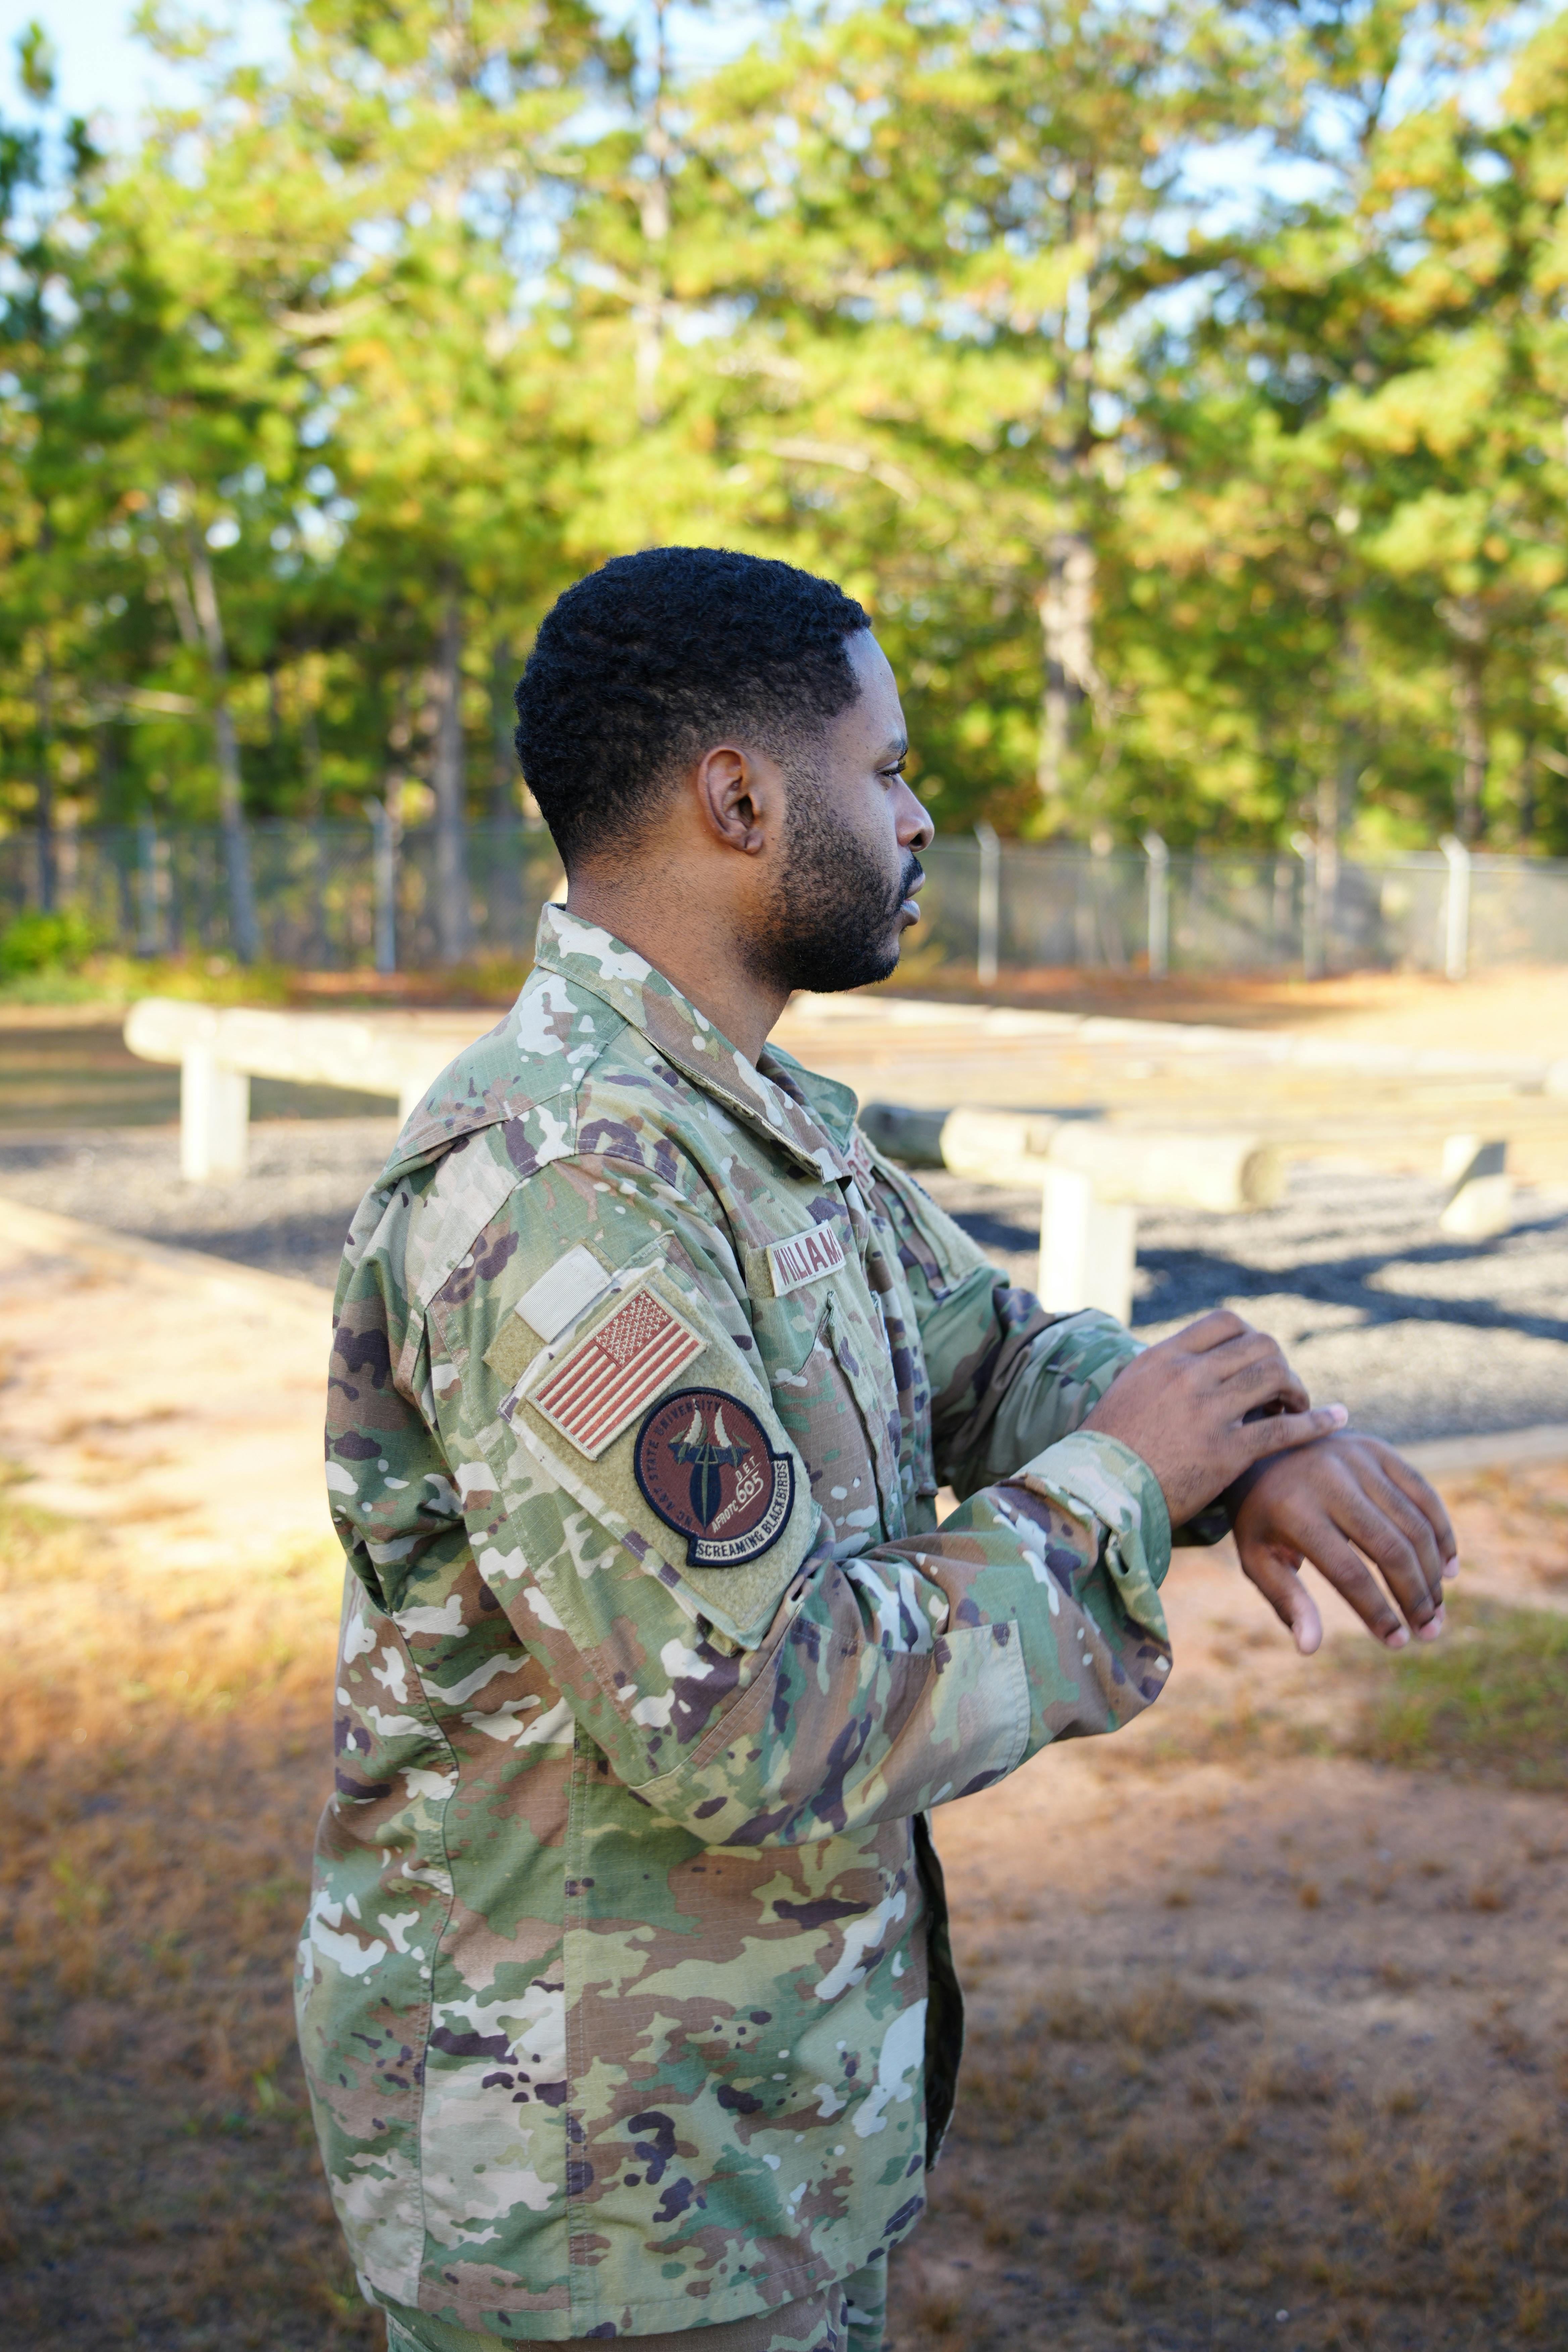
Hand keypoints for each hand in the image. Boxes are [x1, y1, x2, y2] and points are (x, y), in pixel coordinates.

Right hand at [1082, 1309, 1346, 1527]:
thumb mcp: (1128, 1391)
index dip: (1253, 1338)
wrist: (1095, 1492)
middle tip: (1280, 1391)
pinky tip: (1336, 1421)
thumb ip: (1161, 1374)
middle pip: (1260, 1345)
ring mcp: (1207, 1412)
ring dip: (1296, 1390)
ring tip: (1297, 1408)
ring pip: (1274, 1375)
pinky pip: (1283, 1428)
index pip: (1226, 1322)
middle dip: (1280, 1364)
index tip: (1257, 1363)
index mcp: (1164, 1357)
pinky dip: (1316, 1422)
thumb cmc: (1108, 1450)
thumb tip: (1188, 1364)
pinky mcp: (1225, 1452)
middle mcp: (1188, 1375)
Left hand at [1230, 1430, 1457, 1653]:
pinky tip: (1448, 1568)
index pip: (1349, 1573)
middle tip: (1429, 1632)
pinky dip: (1442, 1532)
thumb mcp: (1258, 1558)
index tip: (1397, 1641)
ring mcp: (1357, 1459)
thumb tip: (1309, 1648)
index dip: (1377, 1611)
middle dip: (1415, 1596)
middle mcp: (1330, 1480)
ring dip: (1433, 1572)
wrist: (1259, 1451)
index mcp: (1295, 1511)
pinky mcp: (1378, 1449)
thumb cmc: (1261, 1517)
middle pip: (1390, 1549)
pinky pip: (1423, 1493)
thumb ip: (1287, 1600)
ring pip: (1413, 1523)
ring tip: (1436, 1610)